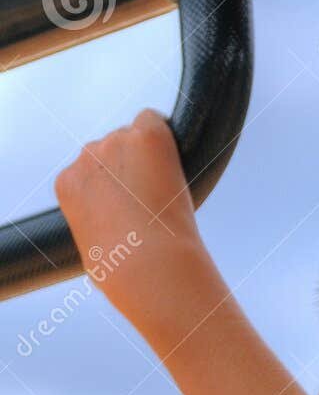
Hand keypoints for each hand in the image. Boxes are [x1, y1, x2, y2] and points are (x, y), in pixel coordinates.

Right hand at [54, 107, 213, 344]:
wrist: (151, 268)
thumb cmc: (125, 273)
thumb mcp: (93, 253)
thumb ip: (95, 227)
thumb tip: (106, 234)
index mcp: (68, 184)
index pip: (92, 171)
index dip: (115, 190)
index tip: (130, 209)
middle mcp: (86, 156)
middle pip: (112, 151)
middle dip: (131, 173)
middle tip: (152, 206)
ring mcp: (116, 142)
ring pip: (135, 138)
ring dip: (150, 161)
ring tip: (165, 199)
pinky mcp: (147, 136)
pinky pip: (154, 121)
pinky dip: (167, 139)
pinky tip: (174, 167)